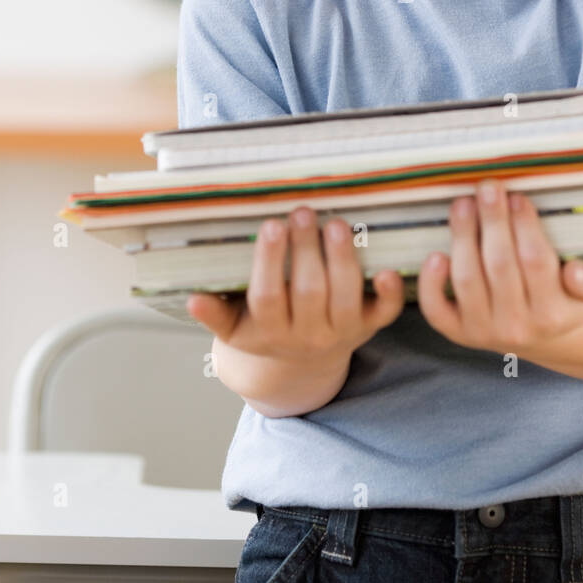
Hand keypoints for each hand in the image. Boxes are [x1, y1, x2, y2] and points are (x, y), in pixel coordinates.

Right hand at [186, 206, 405, 362]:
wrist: (301, 369)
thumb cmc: (262, 331)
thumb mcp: (235, 329)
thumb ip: (216, 314)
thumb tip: (192, 299)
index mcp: (270, 332)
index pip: (267, 298)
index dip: (269, 263)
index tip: (270, 226)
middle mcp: (307, 335)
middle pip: (309, 293)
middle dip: (306, 250)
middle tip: (302, 212)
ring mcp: (341, 332)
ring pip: (345, 299)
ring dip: (342, 259)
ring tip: (335, 223)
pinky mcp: (369, 328)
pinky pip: (385, 315)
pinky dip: (390, 294)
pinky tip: (388, 268)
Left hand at [417, 180, 582, 355]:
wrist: (537, 334)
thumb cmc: (564, 298)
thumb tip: (575, 271)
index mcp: (554, 315)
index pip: (536, 262)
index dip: (524, 226)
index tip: (519, 197)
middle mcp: (517, 327)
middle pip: (499, 266)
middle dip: (492, 221)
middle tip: (488, 187)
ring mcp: (483, 331)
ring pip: (467, 281)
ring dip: (462, 237)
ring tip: (464, 204)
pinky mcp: (456, 332)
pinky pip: (436, 311)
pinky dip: (431, 284)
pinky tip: (435, 254)